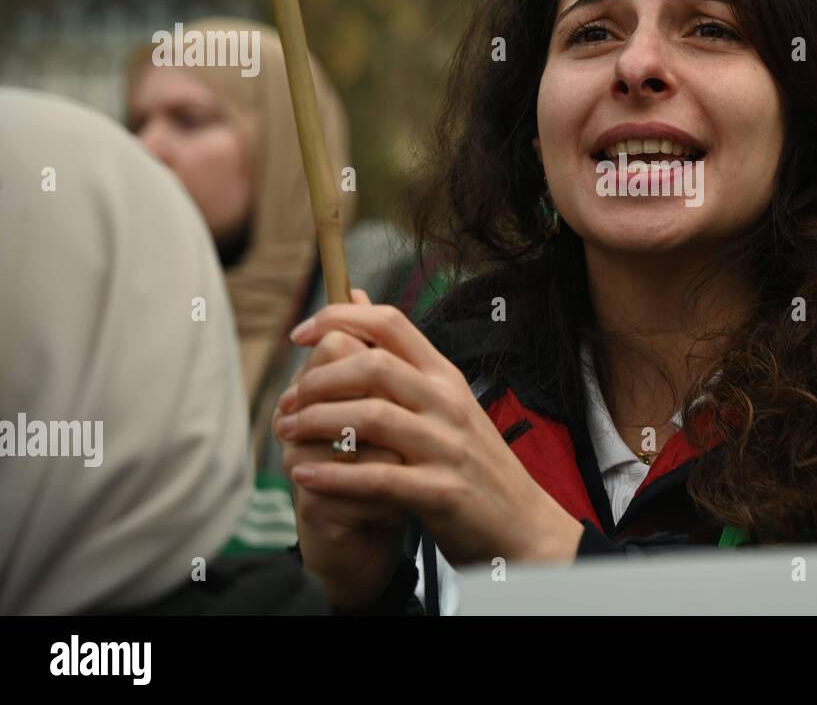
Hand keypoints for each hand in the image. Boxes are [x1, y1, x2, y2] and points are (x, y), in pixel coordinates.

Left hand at [277, 293, 583, 569]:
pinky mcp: (441, 492)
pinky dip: (333, 476)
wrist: (522, 526)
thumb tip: (355, 299)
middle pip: (373, 366)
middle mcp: (448, 403)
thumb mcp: (445, 404)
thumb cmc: (472, 465)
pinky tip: (304, 476)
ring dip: (316, 423)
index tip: (299, 334)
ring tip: (285, 434)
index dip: (338, 318)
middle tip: (288, 401)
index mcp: (445, 377)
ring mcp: (447, 446)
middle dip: (317, 379)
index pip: (391, 323)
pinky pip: (377, 478)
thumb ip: (401, 361)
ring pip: (371, 416)